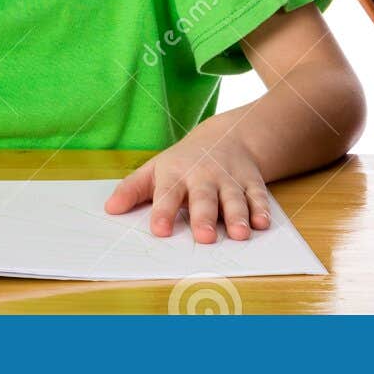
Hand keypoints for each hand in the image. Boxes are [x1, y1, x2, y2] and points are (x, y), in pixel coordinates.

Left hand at [103, 122, 273, 242]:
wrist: (226, 137)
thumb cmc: (183, 161)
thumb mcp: (155, 170)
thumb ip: (132, 190)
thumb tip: (110, 209)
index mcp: (176, 174)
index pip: (167, 193)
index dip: (163, 212)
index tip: (160, 230)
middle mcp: (203, 176)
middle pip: (204, 197)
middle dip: (204, 217)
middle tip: (204, 237)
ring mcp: (229, 178)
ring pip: (234, 198)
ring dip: (237, 216)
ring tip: (239, 234)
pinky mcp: (251, 181)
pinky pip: (257, 195)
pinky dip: (261, 209)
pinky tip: (262, 224)